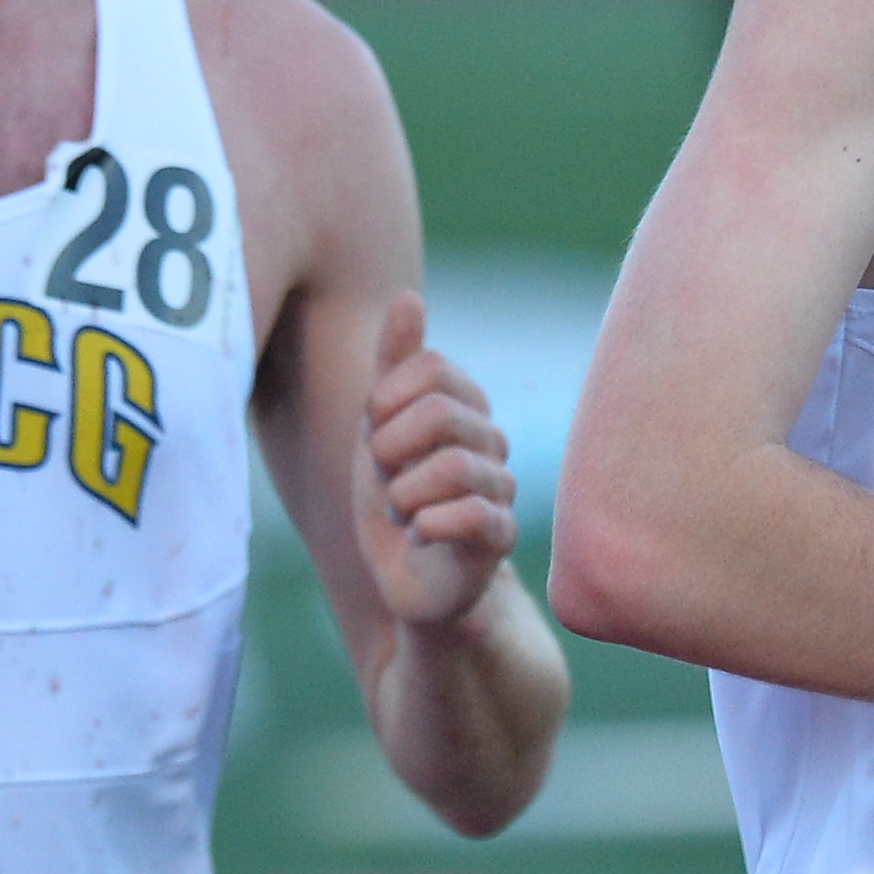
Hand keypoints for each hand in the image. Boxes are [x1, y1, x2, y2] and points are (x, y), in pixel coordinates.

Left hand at [354, 291, 518, 634]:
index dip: (385, 401)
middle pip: (440, 413)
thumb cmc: (393, 497)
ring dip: (404, 496)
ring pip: (453, 467)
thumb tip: (408, 295)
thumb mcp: (378, 426)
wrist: (406, 578)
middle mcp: (491, 441)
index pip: (429, 369)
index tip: (373, 435)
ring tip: (402, 514)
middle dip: (391, 451)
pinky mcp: (500, 538)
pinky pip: (472, 516)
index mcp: (465, 407)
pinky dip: (426, 527)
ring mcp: (500, 489)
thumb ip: (392, 364)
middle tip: (385, 481)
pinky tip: (419, 537)